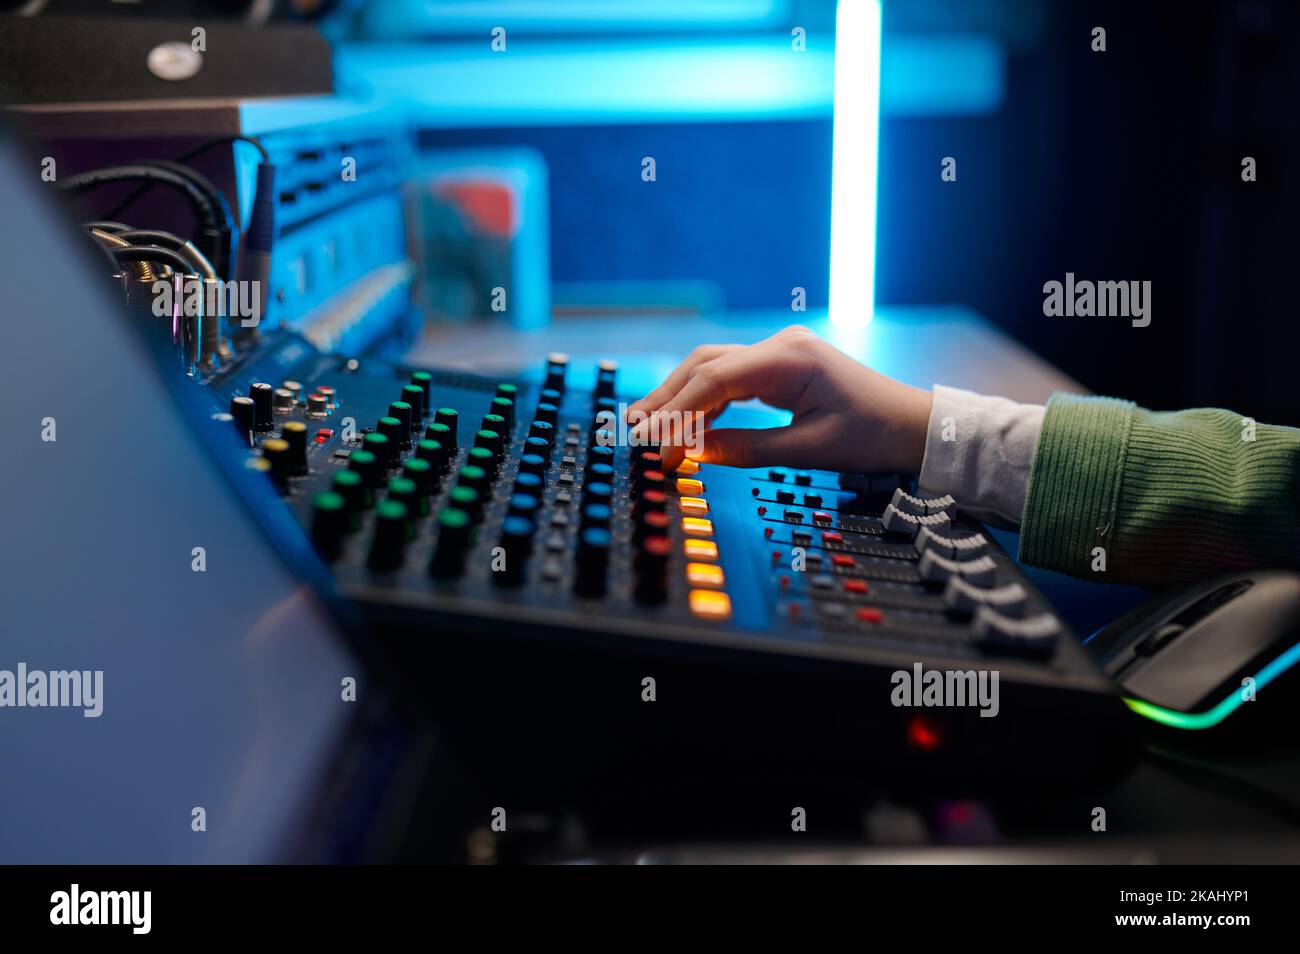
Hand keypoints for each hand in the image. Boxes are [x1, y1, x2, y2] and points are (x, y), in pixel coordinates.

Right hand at [625, 325, 932, 472]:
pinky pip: (733, 378)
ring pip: (714, 368)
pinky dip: (707, 401)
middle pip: (704, 365)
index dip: (676, 412)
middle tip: (634, 429)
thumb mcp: (808, 451)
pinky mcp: (783, 366)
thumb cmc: (872, 436)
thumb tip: (694, 453)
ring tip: (650, 428)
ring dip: (681, 398)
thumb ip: (746, 449)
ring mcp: (780, 353)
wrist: (915, 425)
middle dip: (667, 398)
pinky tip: (688, 425)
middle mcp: (780, 346)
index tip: (652, 441)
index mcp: (788, 359)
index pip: (713, 380)